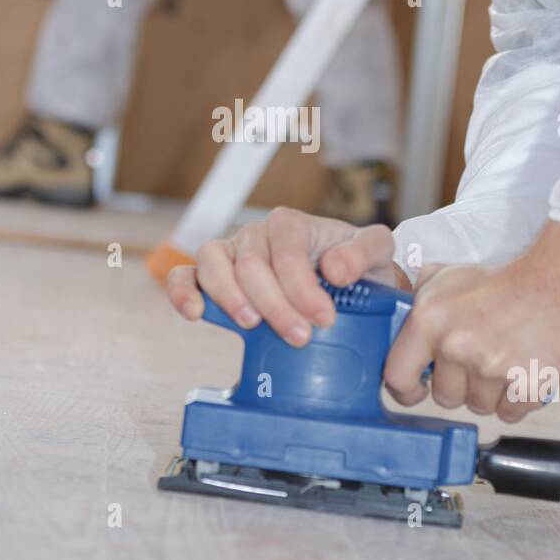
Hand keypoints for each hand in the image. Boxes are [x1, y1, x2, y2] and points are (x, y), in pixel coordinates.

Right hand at [166, 206, 404, 346]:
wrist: (347, 283)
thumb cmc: (357, 265)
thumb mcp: (376, 251)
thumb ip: (363, 251)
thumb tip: (335, 270)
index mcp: (291, 224)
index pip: (287, 251)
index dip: (302, 287)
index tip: (325, 318)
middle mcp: (256, 234)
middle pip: (251, 264)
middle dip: (275, 304)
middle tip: (301, 336)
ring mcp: (230, 253)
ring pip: (214, 265)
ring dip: (231, 298)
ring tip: (254, 326)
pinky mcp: (212, 276)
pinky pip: (185, 276)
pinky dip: (183, 292)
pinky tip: (195, 314)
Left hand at [382, 220, 559, 421]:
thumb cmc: (507, 278)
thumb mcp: (448, 277)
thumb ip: (419, 302)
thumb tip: (401, 327)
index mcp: (430, 320)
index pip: (396, 376)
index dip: (406, 390)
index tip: (417, 391)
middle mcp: (456, 345)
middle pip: (445, 398)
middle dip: (461, 386)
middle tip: (480, 361)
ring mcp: (492, 368)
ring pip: (479, 407)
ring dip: (491, 393)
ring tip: (505, 360)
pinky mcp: (527, 385)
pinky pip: (510, 413)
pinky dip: (518, 400)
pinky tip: (523, 371)